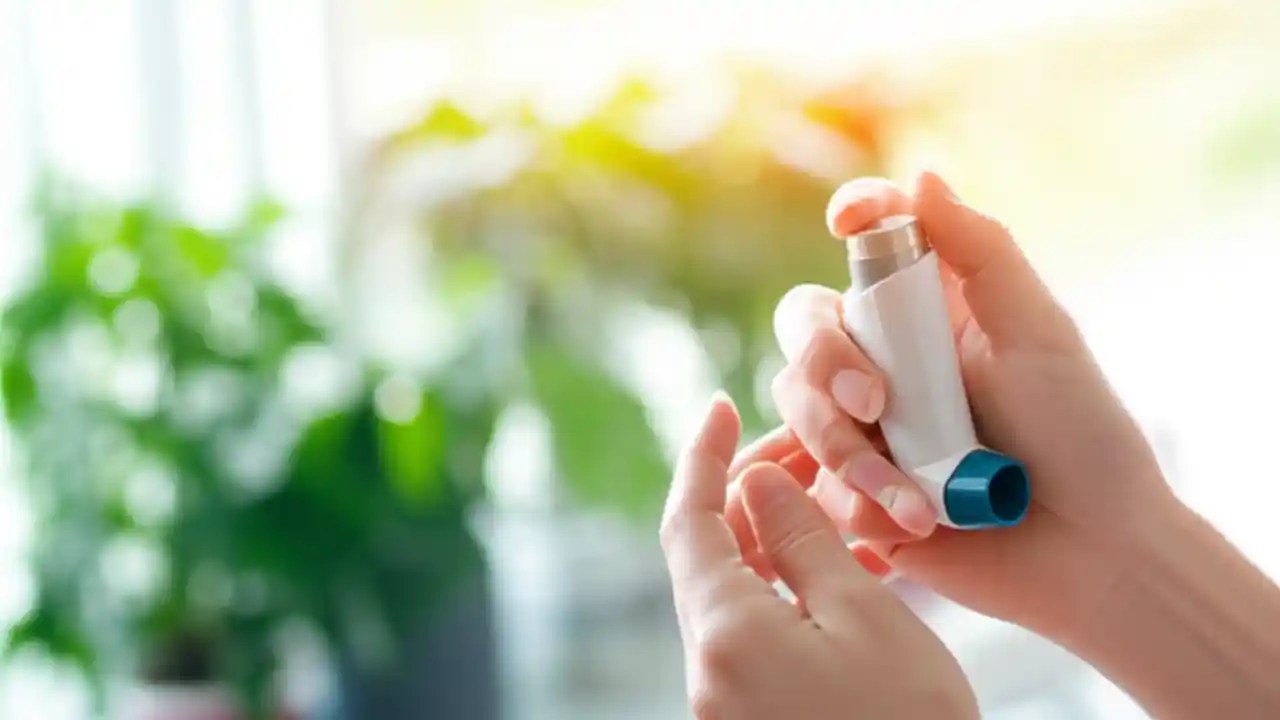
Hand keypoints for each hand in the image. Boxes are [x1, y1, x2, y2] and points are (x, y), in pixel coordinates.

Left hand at [659, 393, 977, 719]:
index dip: (701, 456)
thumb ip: (801, 539)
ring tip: (840, 504)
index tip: (720, 406)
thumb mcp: (864, 616)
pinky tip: (841, 569)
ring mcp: (725, 699)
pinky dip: (788, 589)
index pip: (687, 521)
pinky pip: (756, 632)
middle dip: (751, 493)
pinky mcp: (752, 717)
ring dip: (776, 540)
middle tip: (809, 453)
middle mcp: (708, 668)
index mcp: (723, 632)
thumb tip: (757, 482)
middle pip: (708, 553)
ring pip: (735, 591)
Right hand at [734, 171, 1172, 639]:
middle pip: (805, 328)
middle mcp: (886, 358)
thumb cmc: (1080, 433)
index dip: (855, 216)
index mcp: (929, 309)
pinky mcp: (853, 490)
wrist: (1088, 551)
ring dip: (849, 453)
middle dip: (827, 361)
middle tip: (875, 401)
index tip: (848, 221)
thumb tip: (919, 174)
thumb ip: (981, 251)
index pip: (872, 243)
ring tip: (918, 501)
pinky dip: (861, 502)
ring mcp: (865, 426)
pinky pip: (815, 481)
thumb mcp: (1039, 331)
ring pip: (799, 408)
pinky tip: (920, 525)